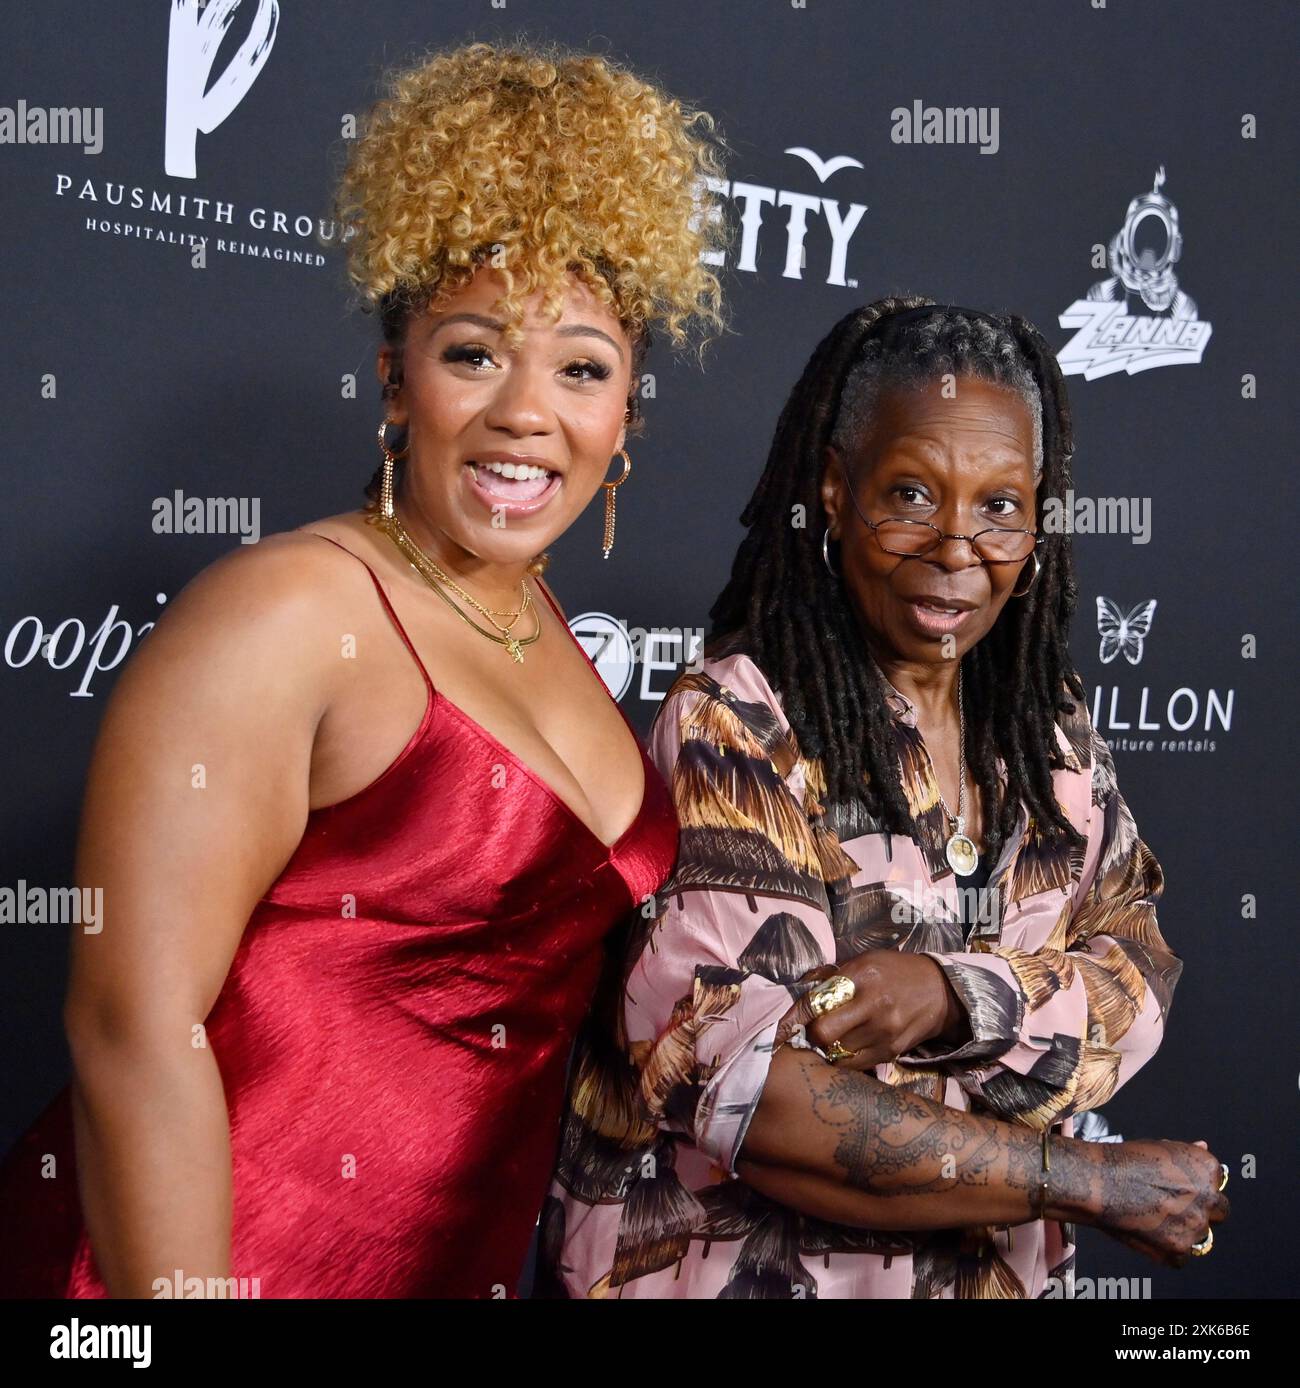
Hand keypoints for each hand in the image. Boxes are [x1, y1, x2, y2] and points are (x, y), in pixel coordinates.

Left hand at [774, 952, 964, 1069]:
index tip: (777, 1031)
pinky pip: (855, 1065)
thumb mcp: (863, 961)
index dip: (792, 1019)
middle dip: (810, 1036)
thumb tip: (799, 989)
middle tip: (806, 1034)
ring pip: (837, 1054)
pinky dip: (842, 1061)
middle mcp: (872, 1005)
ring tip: (825, 1043)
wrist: (939, 992)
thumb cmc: (894, 972)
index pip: (816, 1001)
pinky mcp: (891, 1052)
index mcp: (861, 976)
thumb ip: (831, 976)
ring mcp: (883, 1032)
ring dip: (825, 1051)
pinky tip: (842, 1051)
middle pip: (824, 1033)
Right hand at [1069, 1137, 1229, 1266]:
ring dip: (1184, 1230)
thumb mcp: (1160, 1146)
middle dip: (1202, 1210)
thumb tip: (1203, 1146)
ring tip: (1153, 1218)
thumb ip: (1187, 1153)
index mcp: (1207, 1169)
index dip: (1198, 1186)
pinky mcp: (1179, 1249)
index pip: (1217, 1183)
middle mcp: (1208, 1198)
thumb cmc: (1125, 1161)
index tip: (1181, 1187)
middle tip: (1174, 1207)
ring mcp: (1195, 1226)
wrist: (1101, 1182)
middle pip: (1219, 1212)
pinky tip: (1149, 1233)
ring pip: (1200, 1235)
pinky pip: (1182, 1256)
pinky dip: (1168, 1249)